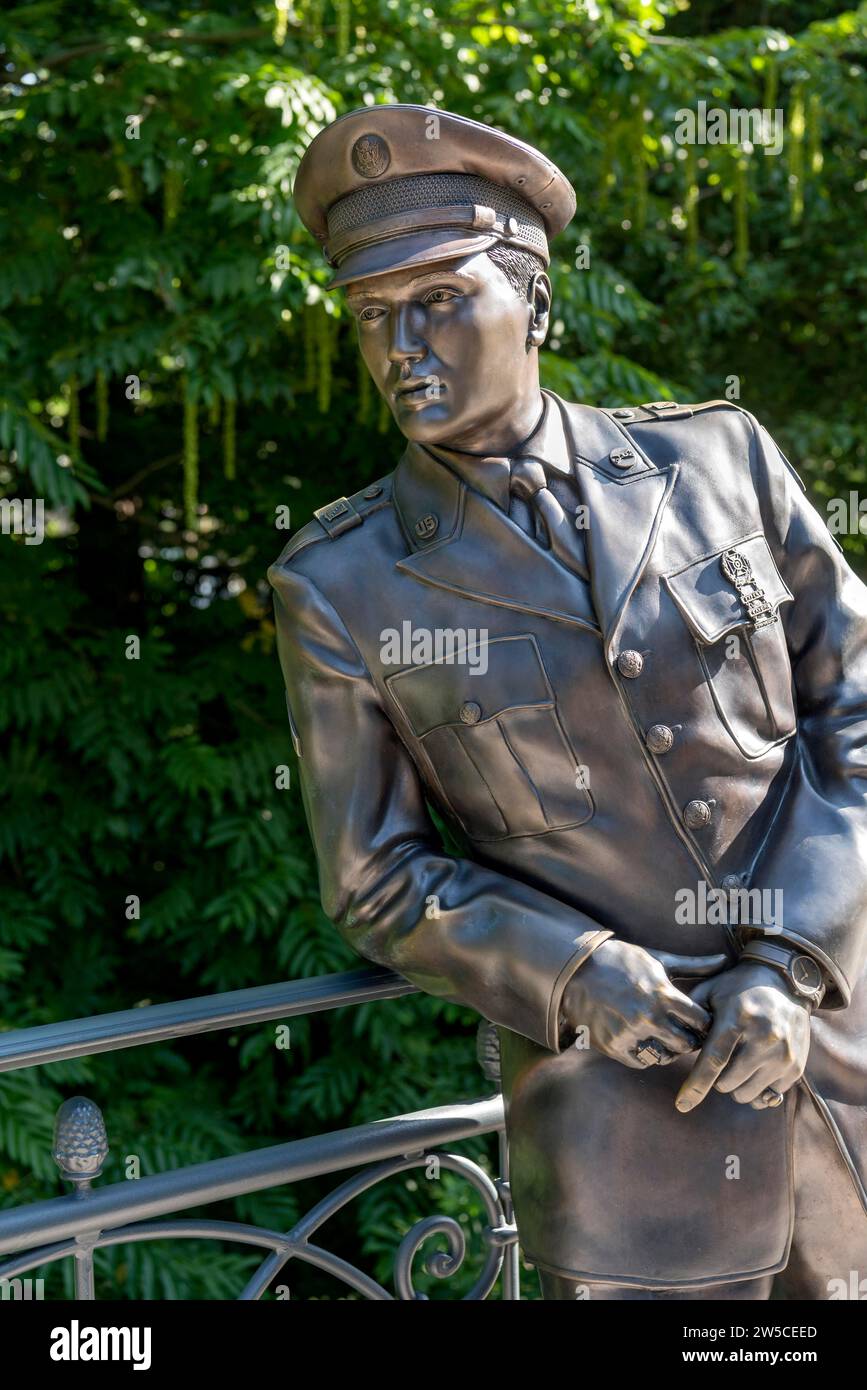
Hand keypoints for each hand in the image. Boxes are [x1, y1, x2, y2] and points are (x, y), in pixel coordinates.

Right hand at [561, 940, 723, 1068]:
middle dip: (689, 1040)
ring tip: (664, 1038)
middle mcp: (648, 1016)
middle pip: (686, 1044)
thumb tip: (725, 961)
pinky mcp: (613, 1046)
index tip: (700, 1021)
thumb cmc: (622, 961)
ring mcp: (630, 1033)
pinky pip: (642, 1062)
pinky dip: (646, 1055)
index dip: (704, 1022)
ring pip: (665, 1056)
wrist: (577, 970)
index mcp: (662, 994)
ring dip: (668, 1050)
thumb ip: (693, 966)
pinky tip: (644, 1041)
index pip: (701, 1021)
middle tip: (686, 1035)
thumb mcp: (658, 960)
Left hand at [675, 961, 811, 1112]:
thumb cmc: (739, 986)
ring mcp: (783, 1055)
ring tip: (738, 1062)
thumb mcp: (710, 990)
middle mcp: (764, 1039)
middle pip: (728, 1083)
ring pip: (747, 1094)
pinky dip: (758, 1086)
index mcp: (737, 1019)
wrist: (784, 980)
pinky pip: (769, 1095)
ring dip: (737, 1085)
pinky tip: (757, 1065)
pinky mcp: (796, 1067)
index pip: (714, 1060)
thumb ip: (691, 1016)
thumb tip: (678, 1047)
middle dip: (717, 1077)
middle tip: (721, 1058)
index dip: (697, 1086)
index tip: (682, 1105)